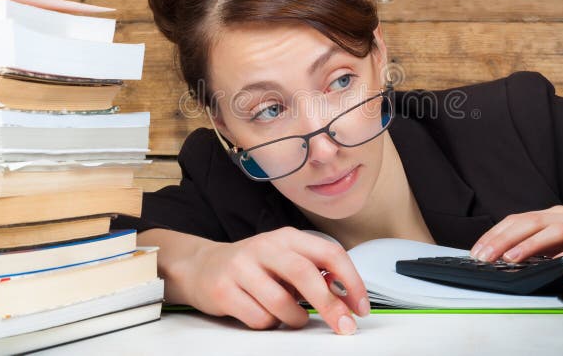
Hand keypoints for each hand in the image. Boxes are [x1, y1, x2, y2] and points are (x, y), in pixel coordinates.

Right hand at [168, 226, 368, 333]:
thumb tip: (347, 295)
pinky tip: (262, 313)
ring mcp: (242, 267)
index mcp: (288, 237)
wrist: (202, 266)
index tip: (360, 306)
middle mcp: (265, 247)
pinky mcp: (224, 289)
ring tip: (291, 316)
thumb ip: (314, 271)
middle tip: (344, 326)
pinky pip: (259, 318)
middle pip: (306, 275)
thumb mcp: (285, 258)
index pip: (329, 253)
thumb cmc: (254, 267)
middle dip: (331, 306)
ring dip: (294, 319)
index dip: (350, 281)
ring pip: (282, 304)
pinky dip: (268, 323)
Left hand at [470, 205, 562, 262]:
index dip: (494, 234)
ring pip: (540, 226)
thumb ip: (544, 250)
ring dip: (518, 242)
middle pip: (522, 221)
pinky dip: (545, 248)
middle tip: (480, 256)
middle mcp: (561, 214)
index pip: (516, 221)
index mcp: (552, 216)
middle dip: (498, 238)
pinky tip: (532, 258)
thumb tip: (512, 262)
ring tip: (501, 258)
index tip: (477, 250)